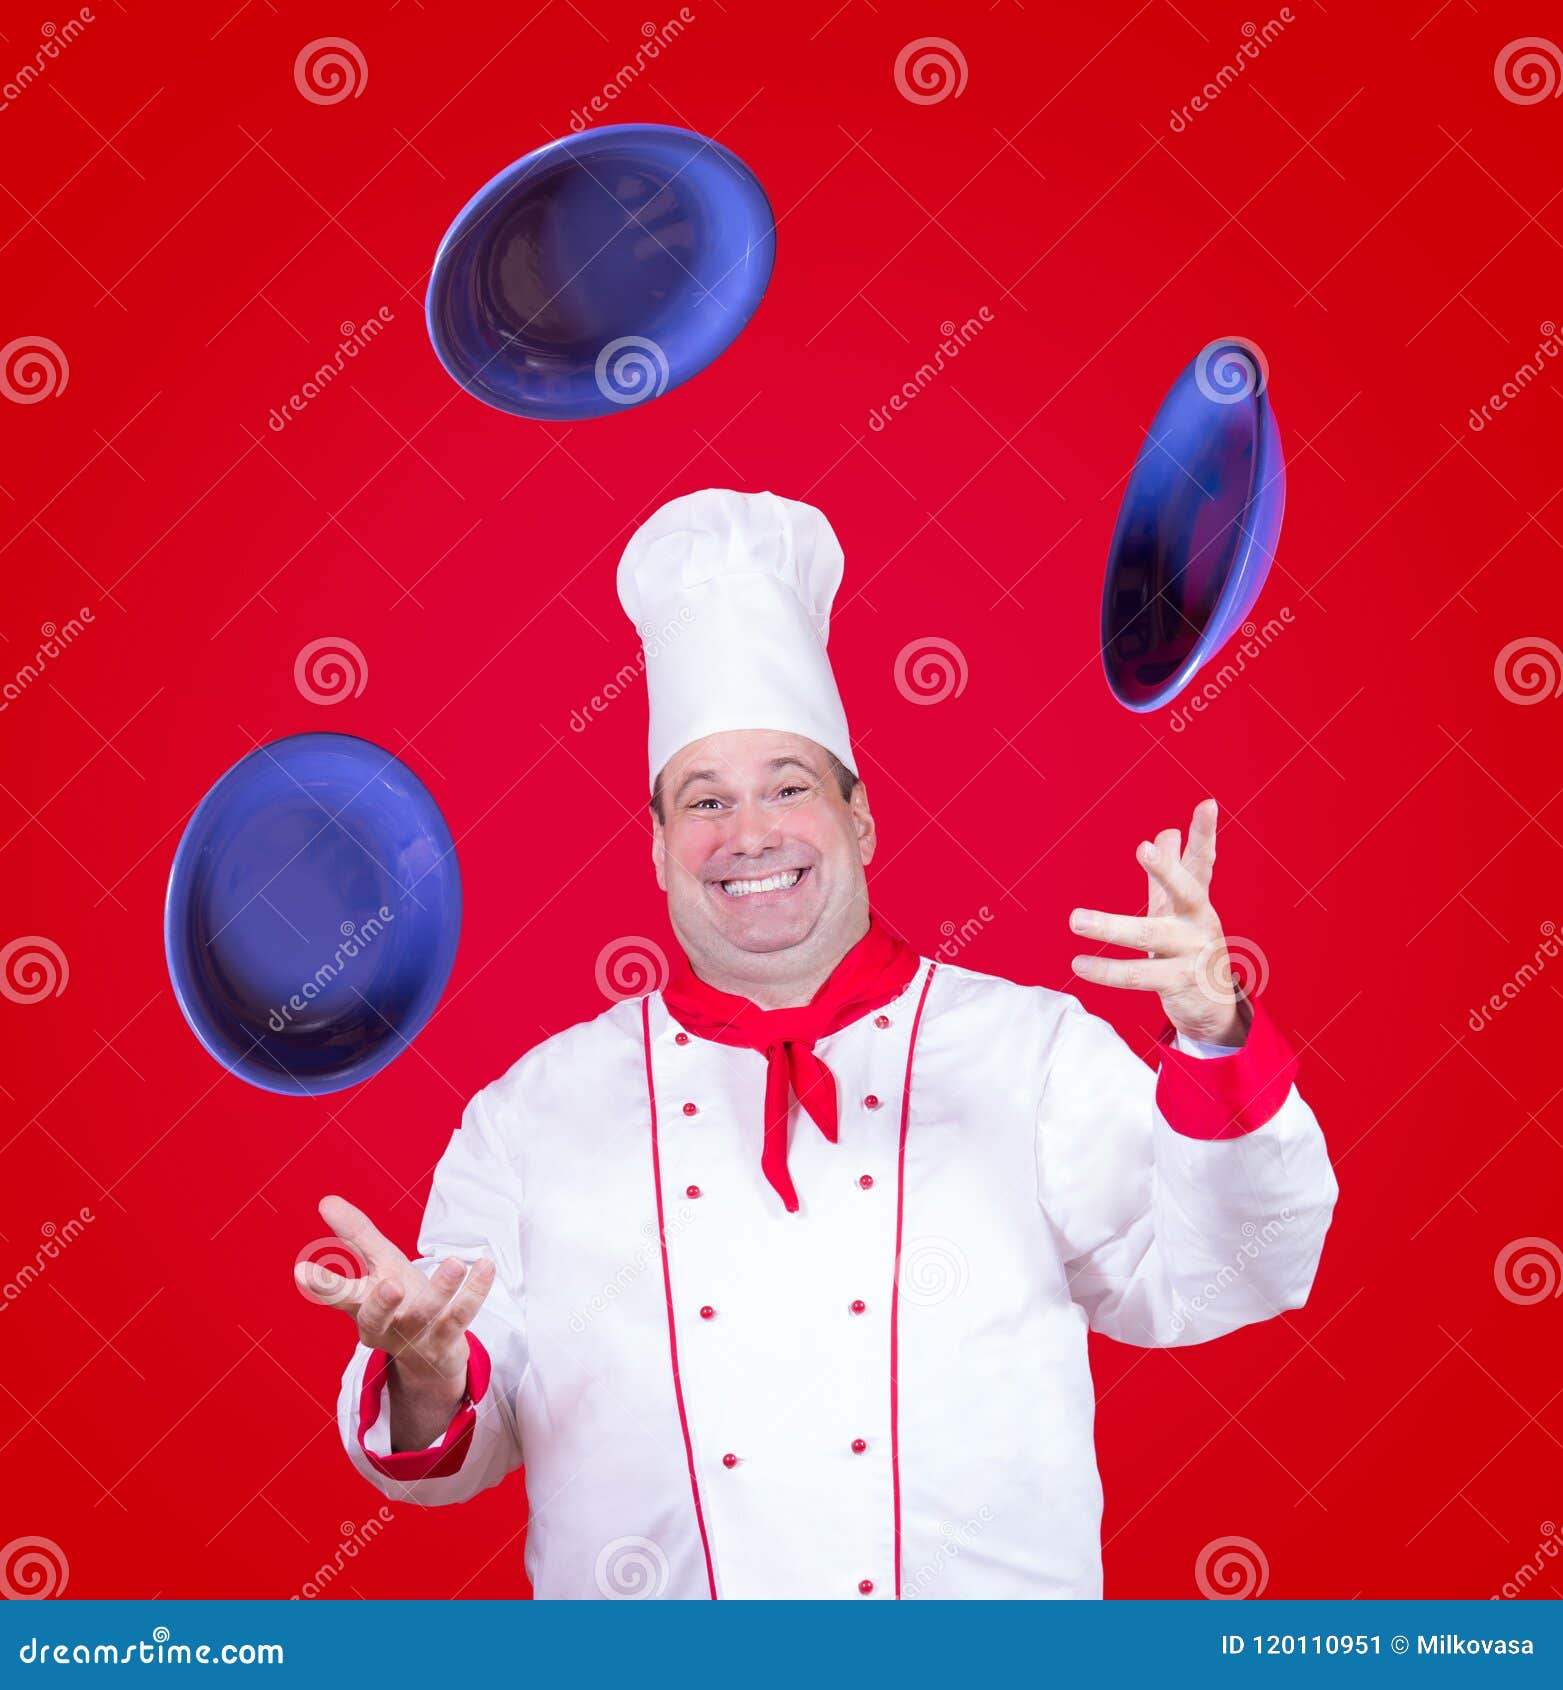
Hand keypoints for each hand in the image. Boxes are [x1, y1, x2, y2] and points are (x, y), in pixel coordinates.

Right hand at [296, 1195, 495, 1447]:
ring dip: (440, 1290)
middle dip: (381, 1304)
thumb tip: (326, 1200)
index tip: (301, 1270)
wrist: (429, 1353)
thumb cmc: (399, 1299)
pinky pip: (460, 1318)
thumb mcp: (378, 1264)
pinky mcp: (445, 1342)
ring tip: (456, 1263)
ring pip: (424, 1316)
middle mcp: (384, 1326)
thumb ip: (356, 1235)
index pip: (339, 1296)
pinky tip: (486, 1266)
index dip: (321, 1285)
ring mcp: (415, 1337)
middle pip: (376, 1318)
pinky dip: (474, 1293)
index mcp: (361, 1306)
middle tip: (390, 1285)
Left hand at [1067, 798, 1250, 1046]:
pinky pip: (1137, 975)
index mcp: (1198, 901)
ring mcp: (1192, 953)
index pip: (1202, 862)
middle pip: (1185, 892)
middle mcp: (1200, 923)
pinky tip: (1078, 964)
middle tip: (1143, 849)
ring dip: (1110, 927)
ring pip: (1149, 935)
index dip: (1205, 833)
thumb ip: (1169, 874)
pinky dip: (1105, 970)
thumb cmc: (1190, 949)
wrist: (1214, 1007)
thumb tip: (1166, 832)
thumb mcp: (1179, 910)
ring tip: (1075, 919)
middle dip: (1166, 870)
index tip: (1207, 803)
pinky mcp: (1178, 982)